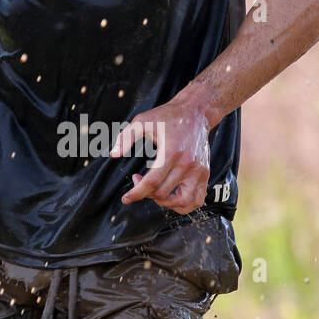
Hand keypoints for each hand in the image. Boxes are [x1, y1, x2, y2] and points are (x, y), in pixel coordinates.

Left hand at [110, 94, 209, 213]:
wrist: (195, 112)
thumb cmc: (169, 116)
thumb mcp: (143, 121)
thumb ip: (126, 137)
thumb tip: (114, 154)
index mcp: (171, 152)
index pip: (152, 182)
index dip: (137, 193)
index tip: (126, 198)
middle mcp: (187, 164)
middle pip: (163, 193)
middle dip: (146, 193)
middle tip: (138, 181)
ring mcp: (198, 170)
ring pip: (181, 202)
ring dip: (164, 203)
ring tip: (155, 193)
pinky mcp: (205, 173)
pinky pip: (197, 200)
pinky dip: (183, 206)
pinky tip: (171, 198)